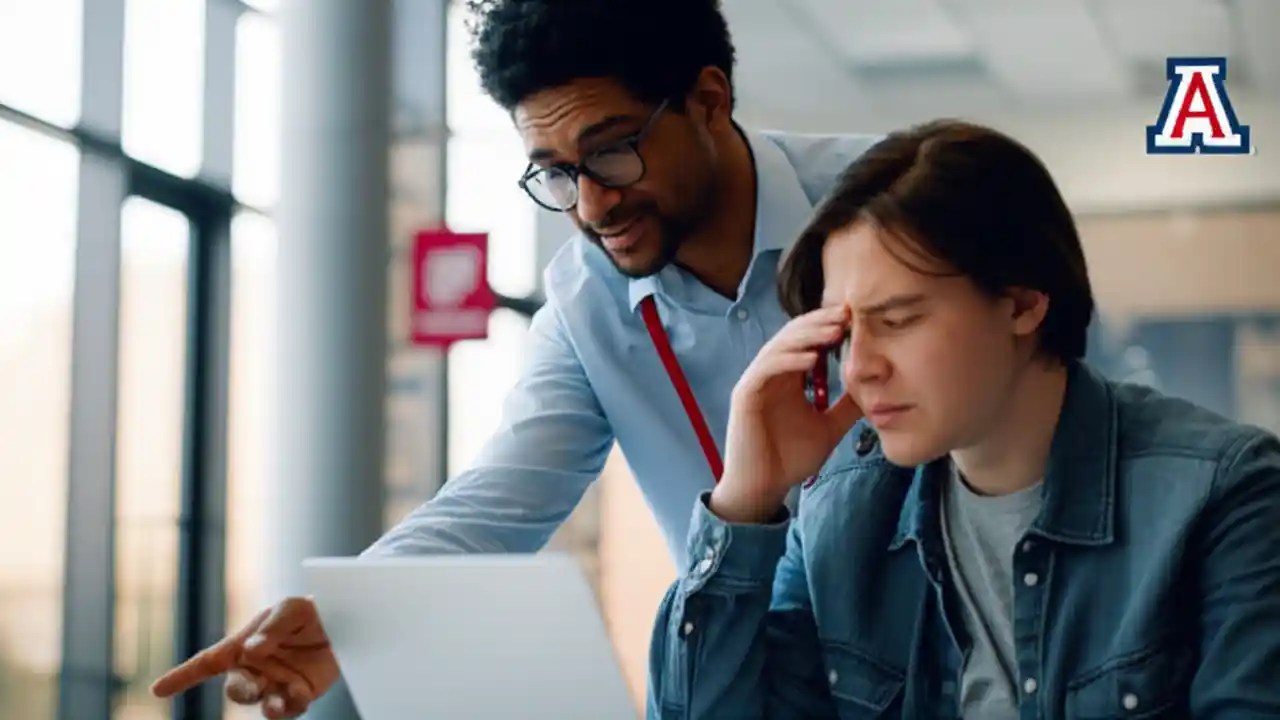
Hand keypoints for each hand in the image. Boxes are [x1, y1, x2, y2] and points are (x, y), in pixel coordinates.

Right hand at [150, 597, 340, 718]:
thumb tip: (251, 651)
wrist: (345, 623)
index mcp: (243, 645)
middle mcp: (255, 668)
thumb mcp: (292, 609)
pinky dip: (290, 708)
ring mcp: (276, 684)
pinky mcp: (299, 694)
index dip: (181, 676)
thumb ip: (271, 628)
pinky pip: (288, 710)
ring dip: (266, 706)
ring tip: (276, 702)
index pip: (206, 662)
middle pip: (235, 689)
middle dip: (240, 690)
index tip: (157, 690)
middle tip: (254, 686)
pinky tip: (299, 696)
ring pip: (260, 704)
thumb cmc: (309, 611)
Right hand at [712, 305, 862, 523]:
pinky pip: (767, 368)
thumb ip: (846, 407)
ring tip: (835, 329)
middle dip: (821, 322)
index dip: (830, 326)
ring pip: (780, 345)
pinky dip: (789, 360)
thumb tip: (874, 390)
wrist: (763, 488)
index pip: (808, 341)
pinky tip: (812, 358)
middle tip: (849, 313)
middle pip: (794, 335)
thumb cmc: (789, 460)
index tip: (859, 318)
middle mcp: (771, 373)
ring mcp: (756, 381)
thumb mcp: (829, 428)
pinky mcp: (745, 393)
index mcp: (788, 377)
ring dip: (808, 335)